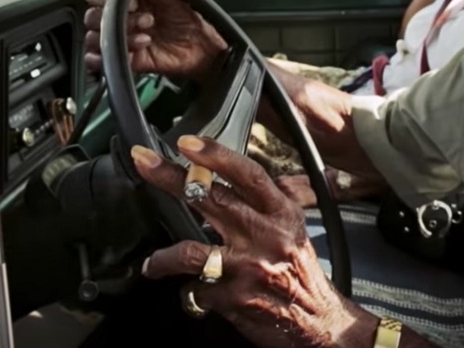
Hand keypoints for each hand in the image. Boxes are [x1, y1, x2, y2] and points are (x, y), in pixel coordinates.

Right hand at [83, 0, 226, 81]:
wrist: (206, 44)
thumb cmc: (191, 16)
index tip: (133, 1)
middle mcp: (122, 19)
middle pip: (92, 17)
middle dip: (116, 17)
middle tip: (146, 19)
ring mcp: (123, 40)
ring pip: (95, 38)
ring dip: (120, 36)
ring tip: (147, 37)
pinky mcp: (129, 61)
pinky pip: (101, 62)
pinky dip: (102, 59)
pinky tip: (126, 53)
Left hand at [131, 136, 378, 346]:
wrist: (319, 321)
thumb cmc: (300, 272)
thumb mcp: (292, 229)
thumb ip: (263, 204)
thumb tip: (224, 177)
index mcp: (281, 213)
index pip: (247, 175)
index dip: (216, 155)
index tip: (187, 142)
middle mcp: (266, 235)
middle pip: (211, 198)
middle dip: (171, 177)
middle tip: (144, 163)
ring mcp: (249, 267)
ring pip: (192, 251)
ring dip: (164, 257)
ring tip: (153, 264)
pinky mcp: (235, 298)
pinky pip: (197, 289)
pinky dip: (191, 292)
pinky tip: (195, 294)